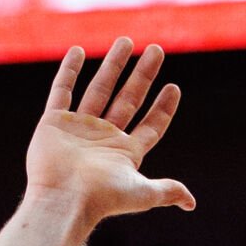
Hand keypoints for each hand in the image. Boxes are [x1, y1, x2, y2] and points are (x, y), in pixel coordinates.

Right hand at [25, 37, 194, 222]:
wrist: (65, 198)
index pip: (152, 125)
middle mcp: (105, 137)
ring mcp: (79, 127)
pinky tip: (80, 51)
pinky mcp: (54, 122)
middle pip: (129, 99)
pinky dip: (69, 71)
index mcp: (126, 152)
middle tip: (158, 50)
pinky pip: (62, 90)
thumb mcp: (143, 193)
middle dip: (143, 75)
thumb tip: (191, 203)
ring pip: (100, 88)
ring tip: (127, 41)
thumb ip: (167, 190)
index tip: (174, 87)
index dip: (163, 107)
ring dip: (113, 65)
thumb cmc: (104, 198)